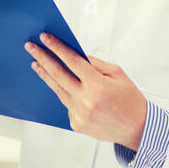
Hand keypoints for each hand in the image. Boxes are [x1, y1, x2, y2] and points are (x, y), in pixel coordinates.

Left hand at [25, 33, 147, 148]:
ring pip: (58, 90)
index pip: (72, 60)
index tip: (44, 38)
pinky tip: (64, 88)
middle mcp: (86, 100)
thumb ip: (95, 64)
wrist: (137, 129)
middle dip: (43, 58)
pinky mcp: (76, 124)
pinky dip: (65, 94)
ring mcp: (79, 114)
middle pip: (58, 74)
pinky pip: (67, 105)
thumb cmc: (130, 100)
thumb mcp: (118, 74)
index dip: (57, 47)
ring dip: (45, 75)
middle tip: (31, 47)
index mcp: (98, 85)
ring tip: (36, 64)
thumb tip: (76, 55)